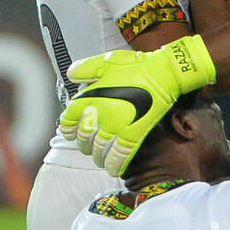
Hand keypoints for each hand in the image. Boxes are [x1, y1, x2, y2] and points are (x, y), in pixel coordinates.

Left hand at [59, 36, 215, 175]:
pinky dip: (115, 164)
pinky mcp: (134, 135)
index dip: (67, 126)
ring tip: (98, 158)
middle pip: (85, 136)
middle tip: (85, 146)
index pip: (71, 117)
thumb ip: (85, 68)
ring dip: (97, 156)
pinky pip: (120, 155)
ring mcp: (117, 127)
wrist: (163, 75)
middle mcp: (101, 114)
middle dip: (83, 143)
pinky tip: (113, 169)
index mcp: (92, 97)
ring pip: (100, 149)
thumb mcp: (106, 61)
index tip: (68, 132)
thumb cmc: (137, 66)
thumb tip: (72, 74)